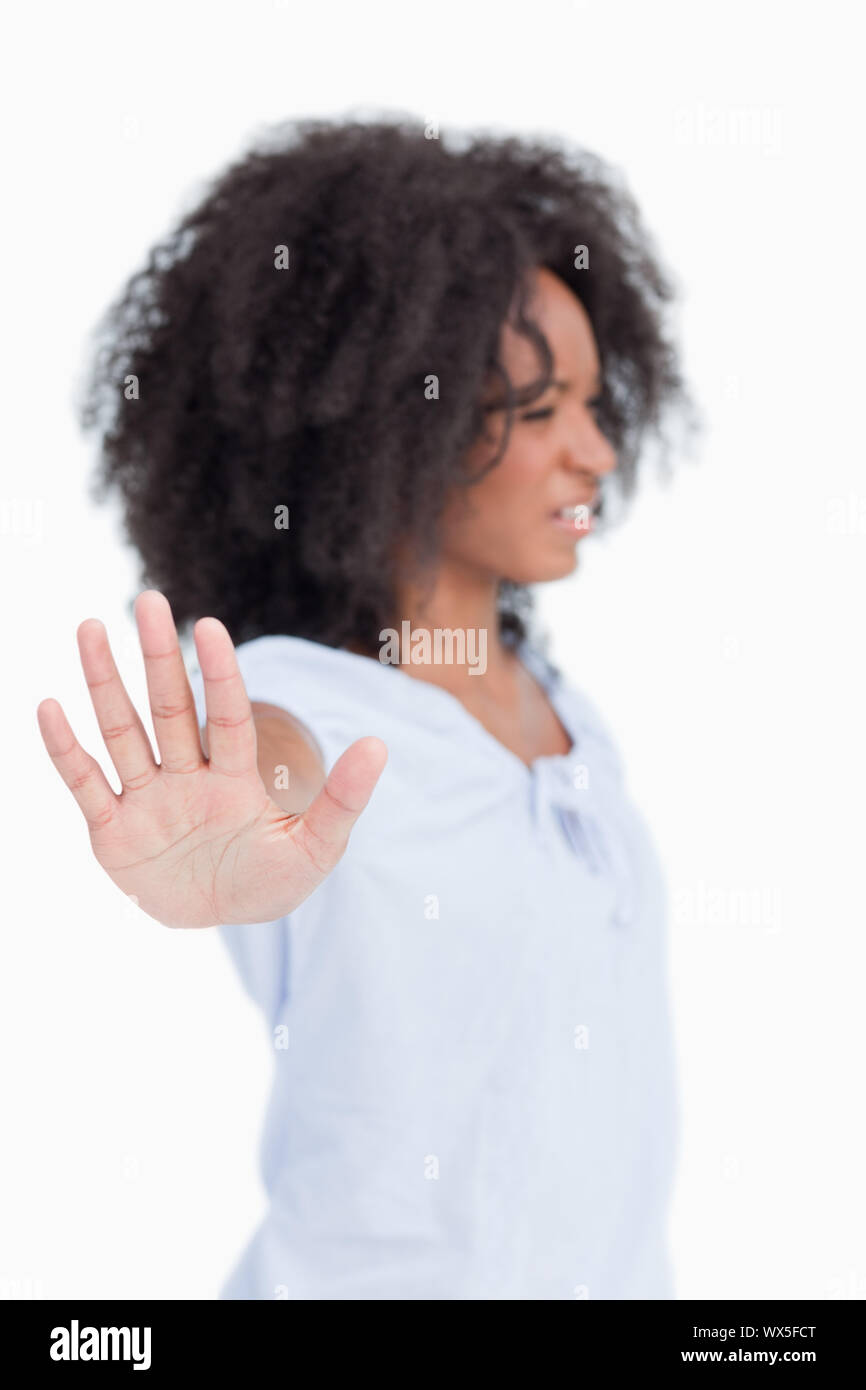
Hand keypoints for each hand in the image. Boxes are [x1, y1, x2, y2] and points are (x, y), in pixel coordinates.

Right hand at [36, 590, 386, 926]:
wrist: (224, 917)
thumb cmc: (272, 879)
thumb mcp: (315, 847)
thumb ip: (342, 799)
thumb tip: (379, 744)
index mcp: (234, 778)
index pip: (226, 716)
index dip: (219, 674)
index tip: (209, 625)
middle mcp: (187, 776)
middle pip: (170, 709)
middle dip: (158, 657)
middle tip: (148, 601)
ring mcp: (147, 799)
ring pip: (123, 733)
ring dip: (104, 684)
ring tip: (89, 628)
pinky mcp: (113, 831)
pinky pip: (85, 783)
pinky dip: (66, 750)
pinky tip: (48, 708)